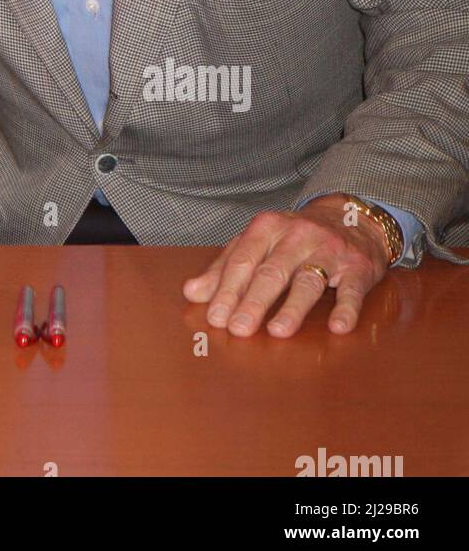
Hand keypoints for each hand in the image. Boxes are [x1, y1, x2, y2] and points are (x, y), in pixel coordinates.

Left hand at [182, 194, 390, 336]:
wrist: (351, 218)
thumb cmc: (294, 238)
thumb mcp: (258, 243)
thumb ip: (225, 267)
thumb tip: (191, 292)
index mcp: (267, 228)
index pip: (242, 260)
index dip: (228, 289)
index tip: (216, 317)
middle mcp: (297, 235)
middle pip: (271, 271)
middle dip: (253, 302)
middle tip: (238, 329)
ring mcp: (328, 250)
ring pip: (308, 281)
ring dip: (292, 308)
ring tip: (277, 331)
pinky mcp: (358, 267)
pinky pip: (352, 290)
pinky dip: (346, 309)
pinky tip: (337, 327)